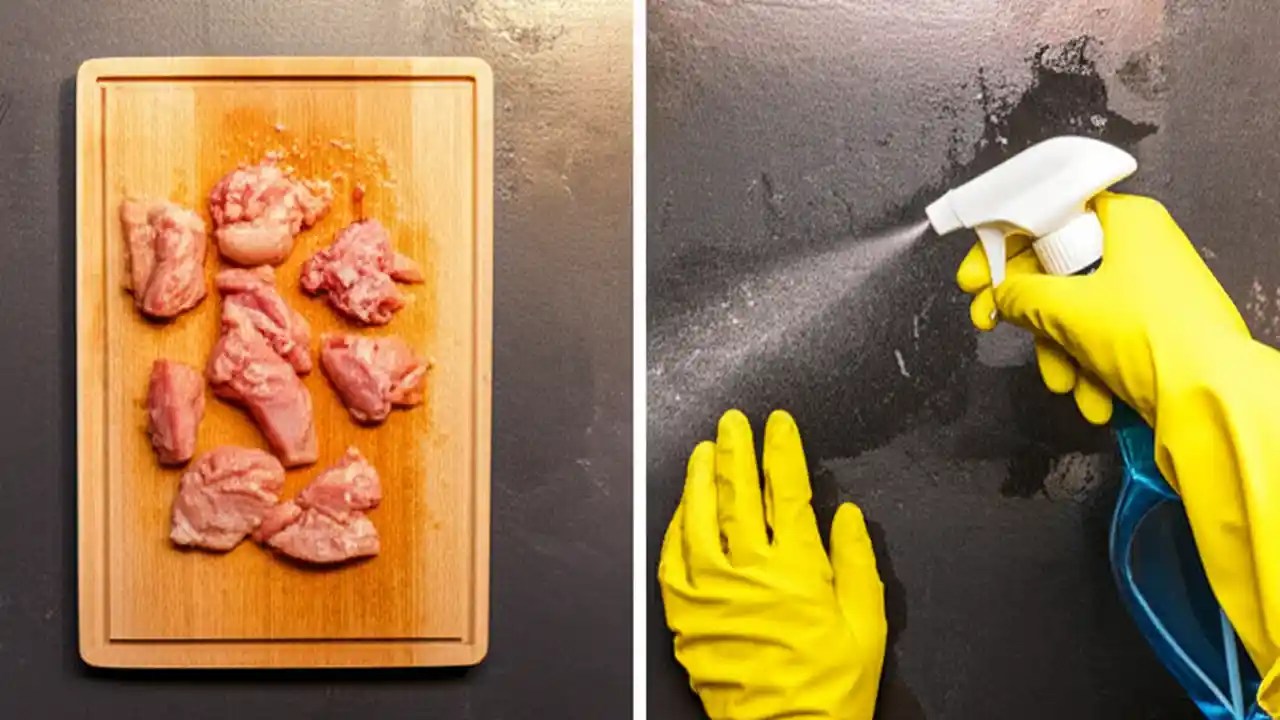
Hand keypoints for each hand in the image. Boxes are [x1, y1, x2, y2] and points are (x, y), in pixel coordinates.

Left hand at [658, 410, 885, 719]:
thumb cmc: (827, 687)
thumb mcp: (866, 625)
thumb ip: (856, 563)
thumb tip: (848, 515)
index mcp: (798, 567)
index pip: (787, 490)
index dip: (781, 450)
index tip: (777, 425)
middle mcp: (749, 568)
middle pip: (737, 492)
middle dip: (735, 449)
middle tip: (732, 422)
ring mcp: (711, 588)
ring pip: (699, 515)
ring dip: (700, 477)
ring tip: (703, 450)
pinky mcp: (685, 611)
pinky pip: (673, 556)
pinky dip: (676, 525)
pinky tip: (681, 507)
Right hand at [955, 192, 1247, 425]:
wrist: (1213, 396)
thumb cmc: (1150, 335)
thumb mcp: (1068, 309)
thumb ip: (1021, 295)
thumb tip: (1002, 295)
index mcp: (1126, 221)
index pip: (1045, 218)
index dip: (1001, 250)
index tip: (974, 281)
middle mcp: (1139, 246)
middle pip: (1056, 269)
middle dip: (1030, 314)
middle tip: (990, 324)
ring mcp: (1147, 288)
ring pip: (1075, 311)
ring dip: (1058, 351)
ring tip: (1063, 383)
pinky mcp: (1152, 327)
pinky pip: (1100, 337)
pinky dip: (1088, 367)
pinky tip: (1092, 400)